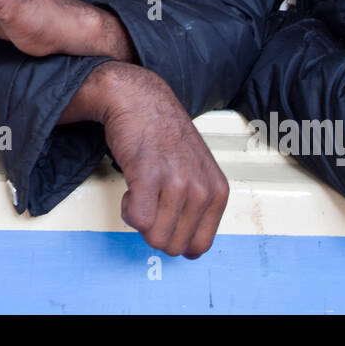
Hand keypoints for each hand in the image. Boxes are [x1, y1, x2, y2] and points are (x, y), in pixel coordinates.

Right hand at [69, 62, 228, 258]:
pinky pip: (138, 220)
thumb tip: (186, 243)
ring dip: (140, 219)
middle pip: (175, 246)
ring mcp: (176, 183)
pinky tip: (132, 188)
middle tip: (151, 202)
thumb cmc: (163, 133)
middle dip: (156, 230)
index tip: (166, 219)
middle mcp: (201, 189)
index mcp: (217, 190)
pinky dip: (128, 210)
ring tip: (141, 193)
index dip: (175, 237)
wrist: (138, 99)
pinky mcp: (149, 177)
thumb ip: (198, 204)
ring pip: (156, 236)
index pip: (200, 245)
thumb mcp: (197, 171)